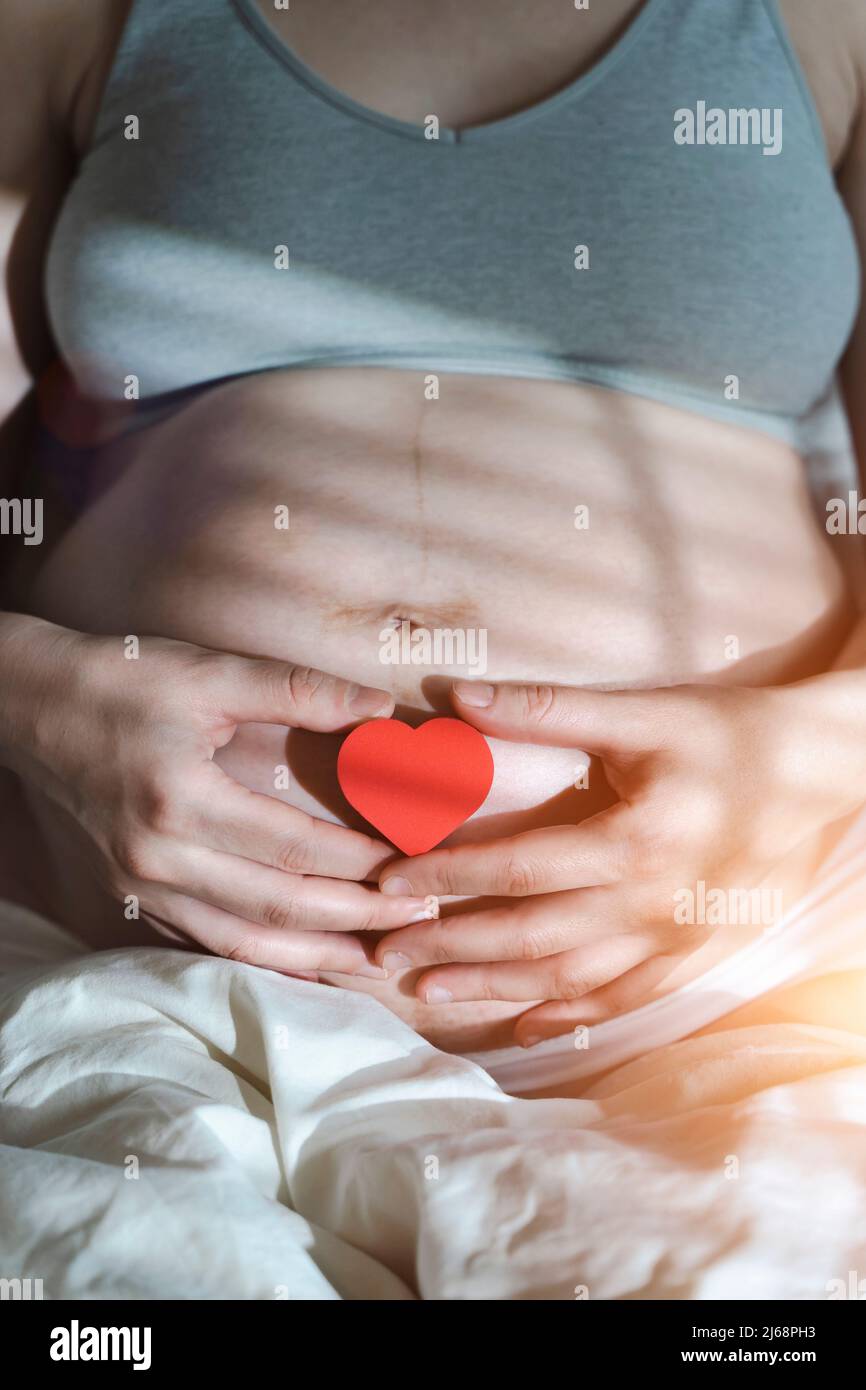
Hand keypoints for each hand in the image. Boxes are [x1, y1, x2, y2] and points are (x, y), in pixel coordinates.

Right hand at [0, 619, 432, 975]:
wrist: (33, 707)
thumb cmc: (124, 682)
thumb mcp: (210, 672)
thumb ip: (300, 691)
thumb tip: (381, 708)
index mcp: (182, 801)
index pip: (294, 848)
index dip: (362, 861)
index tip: (415, 861)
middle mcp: (159, 857)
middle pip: (278, 908)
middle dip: (357, 918)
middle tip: (420, 917)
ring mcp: (141, 886)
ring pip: (244, 944)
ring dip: (317, 957)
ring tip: (378, 959)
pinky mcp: (133, 896)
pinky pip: (208, 943)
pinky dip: (264, 960)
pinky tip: (307, 964)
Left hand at [373, 676, 865, 1043]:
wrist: (822, 776)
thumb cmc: (731, 736)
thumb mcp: (646, 714)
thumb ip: (551, 710)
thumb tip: (462, 697)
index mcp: (633, 842)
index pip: (517, 868)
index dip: (447, 876)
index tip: (388, 881)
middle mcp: (649, 904)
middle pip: (531, 936)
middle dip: (451, 945)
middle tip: (385, 955)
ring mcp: (673, 940)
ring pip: (568, 980)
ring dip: (494, 989)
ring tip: (429, 993)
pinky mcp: (694, 956)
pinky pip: (624, 1000)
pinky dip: (571, 1018)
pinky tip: (526, 1027)